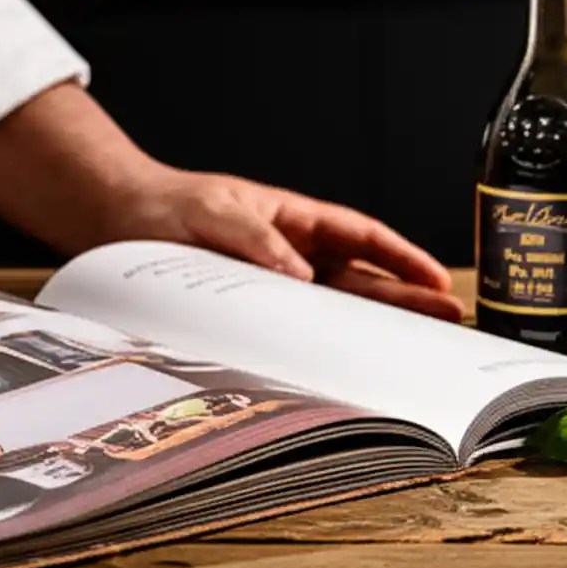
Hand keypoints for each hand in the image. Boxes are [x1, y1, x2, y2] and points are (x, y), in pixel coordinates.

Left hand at [0, 82, 464, 321]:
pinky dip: (321, 343)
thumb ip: (259, 243)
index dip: (403, 258)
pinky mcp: (257, 307)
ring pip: (339, 305)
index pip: (363, 237)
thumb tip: (301, 276)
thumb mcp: (216, 214)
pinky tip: (343, 361)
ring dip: (375, 324)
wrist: (119, 222)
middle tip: (447, 319)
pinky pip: (298, 326)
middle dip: (407, 298)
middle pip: (364, 277)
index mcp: (297, 219)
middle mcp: (296, 252)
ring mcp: (280, 282)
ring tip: (415, 344)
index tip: (435, 279)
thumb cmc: (171, 206)